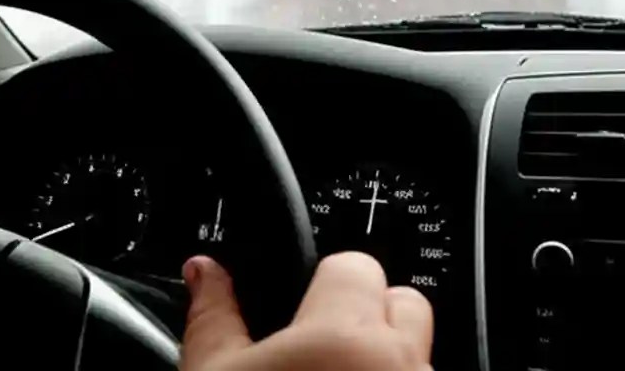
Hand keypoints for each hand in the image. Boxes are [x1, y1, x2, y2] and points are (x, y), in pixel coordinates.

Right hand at [180, 252, 432, 370]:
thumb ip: (214, 318)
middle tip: (321, 357)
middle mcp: (405, 366)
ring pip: (419, 354)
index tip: (301, 312)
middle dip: (369, 323)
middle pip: (404, 305)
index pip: (355, 265)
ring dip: (387, 363)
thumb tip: (205, 272)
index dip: (323, 286)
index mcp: (345, 337)